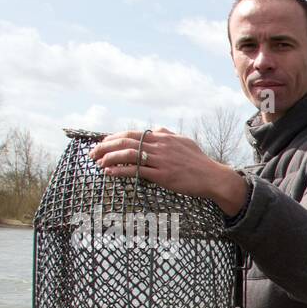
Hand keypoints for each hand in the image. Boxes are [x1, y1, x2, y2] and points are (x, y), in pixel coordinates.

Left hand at [88, 129, 247, 215]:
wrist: (213, 177)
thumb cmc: (199, 162)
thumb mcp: (185, 142)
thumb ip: (168, 134)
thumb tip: (156, 130)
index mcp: (163, 137)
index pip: (132, 134)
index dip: (113, 138)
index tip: (102, 144)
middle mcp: (160, 146)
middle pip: (125, 142)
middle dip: (105, 147)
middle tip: (93, 153)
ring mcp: (160, 160)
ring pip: (128, 155)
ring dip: (109, 158)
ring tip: (98, 163)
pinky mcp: (163, 175)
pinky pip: (137, 171)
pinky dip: (120, 170)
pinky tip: (110, 172)